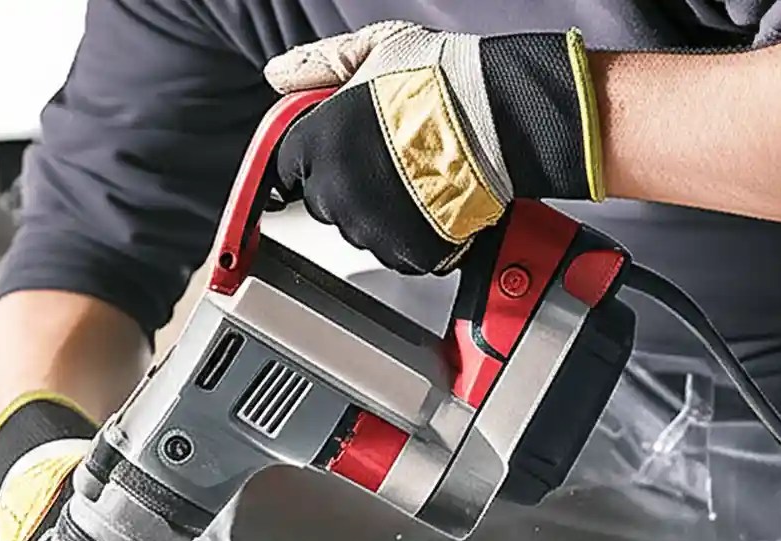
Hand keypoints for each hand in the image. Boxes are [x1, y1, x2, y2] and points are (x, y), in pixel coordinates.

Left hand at [265, 21, 604, 273]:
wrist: (500, 115)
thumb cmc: (443, 79)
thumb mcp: (373, 49)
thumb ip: (319, 65)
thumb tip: (280, 74)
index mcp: (318, 141)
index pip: (286, 167)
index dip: (309, 159)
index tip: (326, 159)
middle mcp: (335, 190)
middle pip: (322, 201)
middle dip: (346, 183)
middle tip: (386, 158)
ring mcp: (369, 227)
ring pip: (358, 230)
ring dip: (378, 211)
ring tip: (415, 177)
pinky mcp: (404, 252)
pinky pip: (395, 250)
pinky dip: (410, 235)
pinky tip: (430, 202)